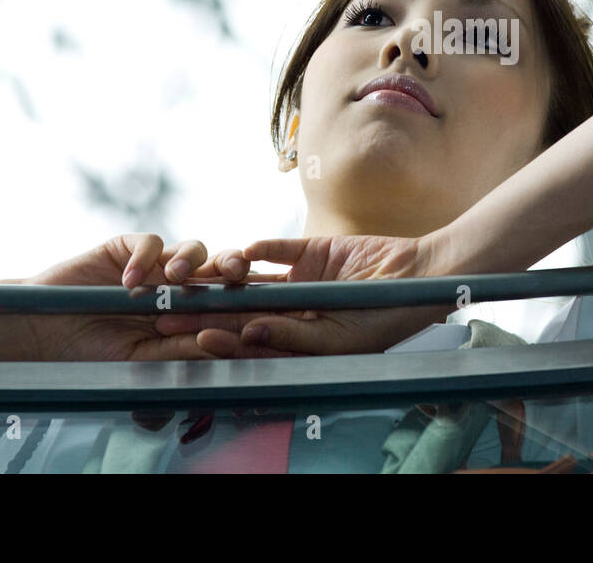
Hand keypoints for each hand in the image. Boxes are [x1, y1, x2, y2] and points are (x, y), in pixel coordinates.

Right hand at [0, 234, 294, 360]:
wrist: (45, 332)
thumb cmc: (95, 353)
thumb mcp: (143, 359)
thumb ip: (183, 350)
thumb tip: (228, 346)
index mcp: (192, 312)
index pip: (231, 300)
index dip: (251, 296)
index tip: (270, 299)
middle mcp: (180, 284)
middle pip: (221, 266)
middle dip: (234, 265)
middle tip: (236, 272)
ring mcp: (156, 263)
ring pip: (192, 249)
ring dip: (189, 259)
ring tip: (174, 276)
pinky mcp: (127, 247)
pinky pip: (148, 242)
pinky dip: (143, 258)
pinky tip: (128, 281)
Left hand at [153, 232, 459, 356]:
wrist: (422, 276)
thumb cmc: (386, 319)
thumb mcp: (338, 338)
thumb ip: (293, 336)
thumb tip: (248, 334)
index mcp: (301, 341)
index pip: (252, 344)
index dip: (222, 340)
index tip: (193, 337)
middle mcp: (297, 313)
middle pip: (243, 312)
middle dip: (208, 311)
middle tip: (171, 309)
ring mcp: (302, 282)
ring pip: (254, 282)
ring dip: (224, 280)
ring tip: (194, 277)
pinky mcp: (312, 252)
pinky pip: (279, 250)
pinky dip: (261, 249)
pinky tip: (241, 251)